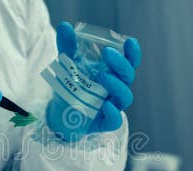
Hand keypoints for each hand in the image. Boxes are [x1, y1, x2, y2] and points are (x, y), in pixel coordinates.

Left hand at [46, 22, 140, 141]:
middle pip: (128, 76)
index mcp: (112, 72)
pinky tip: (106, 105)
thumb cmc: (71, 84)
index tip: (130, 42)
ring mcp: (112, 105)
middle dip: (121, 64)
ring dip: (117, 85)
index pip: (129, 62)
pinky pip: (115, 120)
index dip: (133, 53)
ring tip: (103, 76)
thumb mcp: (68, 63)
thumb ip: (68, 46)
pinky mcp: (104, 122)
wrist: (59, 113)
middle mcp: (116, 88)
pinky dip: (113, 113)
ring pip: (125, 97)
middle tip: (107, 54)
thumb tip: (65, 27)